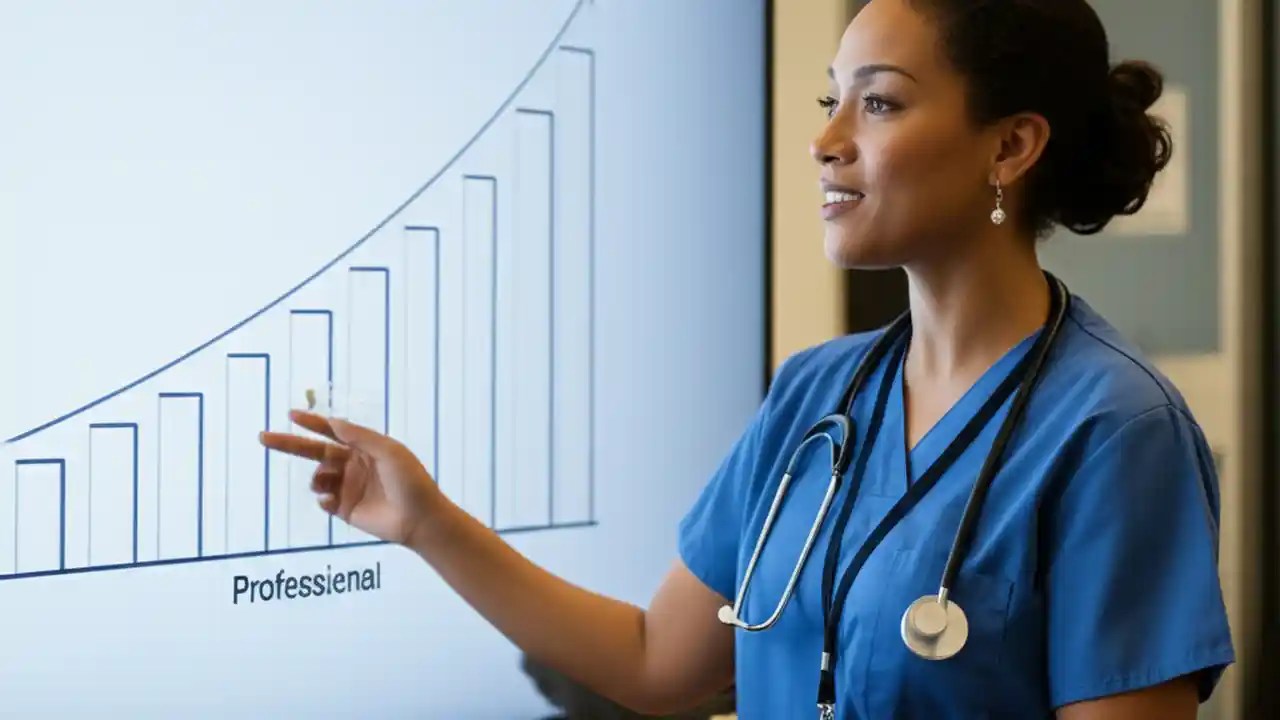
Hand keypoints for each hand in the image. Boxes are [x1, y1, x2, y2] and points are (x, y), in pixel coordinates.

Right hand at [259, 410, 441, 545]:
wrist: (419, 518)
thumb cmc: (409, 480)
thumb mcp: (388, 451)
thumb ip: (360, 437)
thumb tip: (333, 422)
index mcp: (364, 447)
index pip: (332, 431)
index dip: (312, 422)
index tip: (291, 414)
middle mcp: (352, 464)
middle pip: (315, 451)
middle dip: (290, 444)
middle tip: (264, 437)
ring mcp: (347, 486)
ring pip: (318, 477)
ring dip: (316, 477)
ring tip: (326, 483)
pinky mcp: (345, 508)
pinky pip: (323, 500)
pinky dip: (322, 497)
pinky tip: (331, 500)